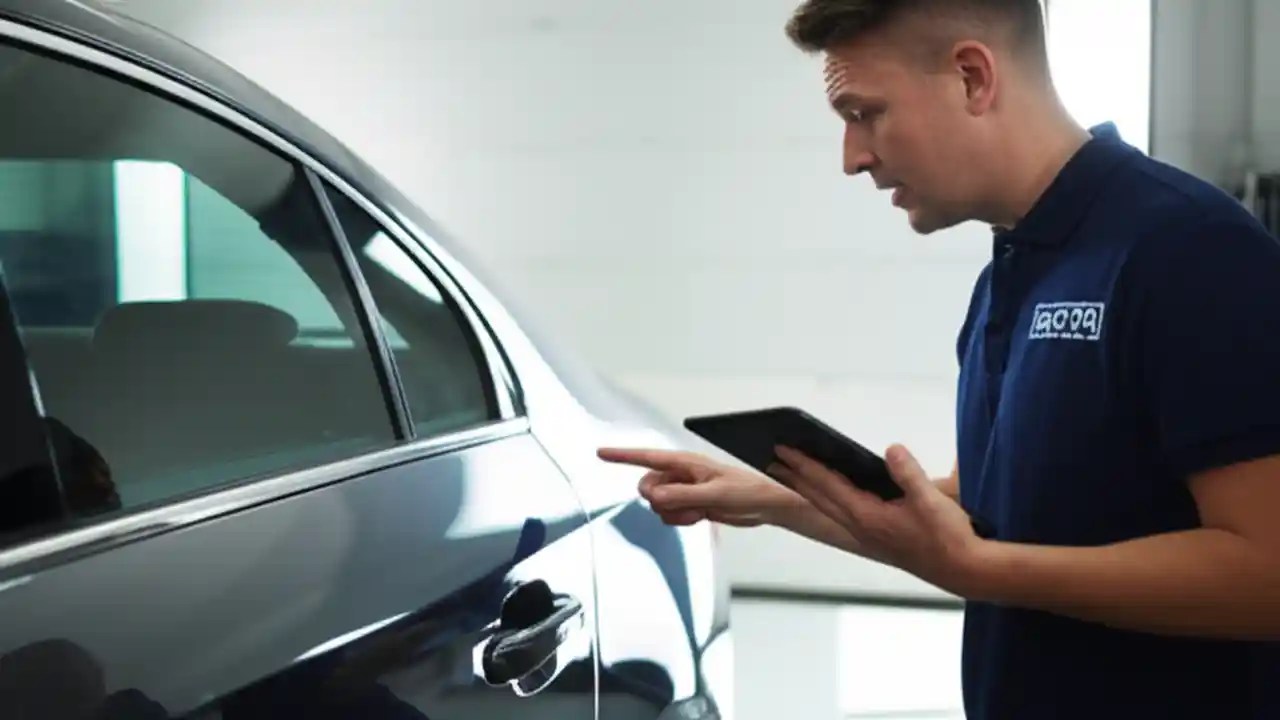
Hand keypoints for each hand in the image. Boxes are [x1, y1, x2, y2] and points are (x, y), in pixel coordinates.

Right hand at [596, 447, 797, 526]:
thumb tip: (653, 497)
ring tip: (700, 510)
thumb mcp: (714, 494)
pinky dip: (682, 520)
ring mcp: (684, 490)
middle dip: (662, 500)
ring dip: (676, 513)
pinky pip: (670, 516)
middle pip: (647, 487)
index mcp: (685, 462)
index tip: (601, 453)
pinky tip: (701, 517)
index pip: (646, 457)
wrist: (764, 505)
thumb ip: (681, 495)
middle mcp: (681, 474)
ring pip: (658, 505)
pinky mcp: (689, 504)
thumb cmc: (747, 490)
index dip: (622, 456)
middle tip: (685, 503)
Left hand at [770, 443, 986, 594]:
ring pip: (828, 506)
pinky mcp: (876, 536)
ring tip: (790, 472)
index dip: (803, 465)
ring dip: (807, 487)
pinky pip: (842, 512)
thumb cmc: (948, 538)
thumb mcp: (930, 501)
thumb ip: (908, 473)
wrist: (964, 570)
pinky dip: (828, 496)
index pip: (826, 485)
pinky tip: (829, 490)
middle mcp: (860, 527)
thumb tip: (890, 449)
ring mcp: (866, 534)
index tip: (783, 449)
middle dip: (794, 475)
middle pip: (818, 496)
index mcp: (867, 517)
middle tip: (772, 457)